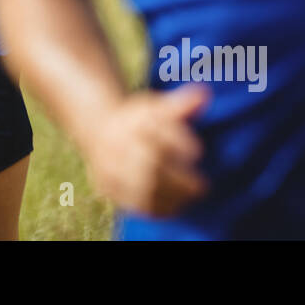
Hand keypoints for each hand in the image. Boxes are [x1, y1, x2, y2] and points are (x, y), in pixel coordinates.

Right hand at [79, 85, 210, 216]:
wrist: (100, 131)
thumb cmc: (139, 120)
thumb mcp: (157, 107)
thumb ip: (181, 104)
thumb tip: (205, 95)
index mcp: (130, 120)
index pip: (154, 129)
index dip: (178, 141)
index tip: (199, 152)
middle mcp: (117, 142)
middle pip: (148, 163)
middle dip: (178, 178)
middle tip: (202, 186)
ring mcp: (109, 166)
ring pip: (141, 187)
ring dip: (171, 196)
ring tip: (191, 197)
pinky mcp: (107, 187)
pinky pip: (132, 203)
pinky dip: (157, 208)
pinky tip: (176, 207)